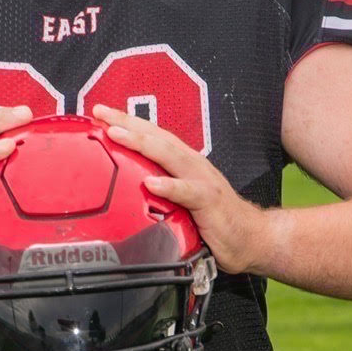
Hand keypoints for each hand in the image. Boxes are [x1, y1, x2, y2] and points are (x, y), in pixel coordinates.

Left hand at [89, 106, 275, 275]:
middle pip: (157, 137)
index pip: (152, 136)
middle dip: (127, 122)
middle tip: (100, 112)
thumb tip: (125, 191)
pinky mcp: (210, 202)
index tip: (99, 112)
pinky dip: (169, 186)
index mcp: (184, 162)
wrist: (252, 238)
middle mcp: (192, 164)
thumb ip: (159, 191)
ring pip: (169, 156)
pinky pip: (188, 193)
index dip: (127, 121)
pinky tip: (150, 183)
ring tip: (117, 136)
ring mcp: (202, 181)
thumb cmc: (214, 220)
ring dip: (142, 144)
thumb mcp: (181, 201)